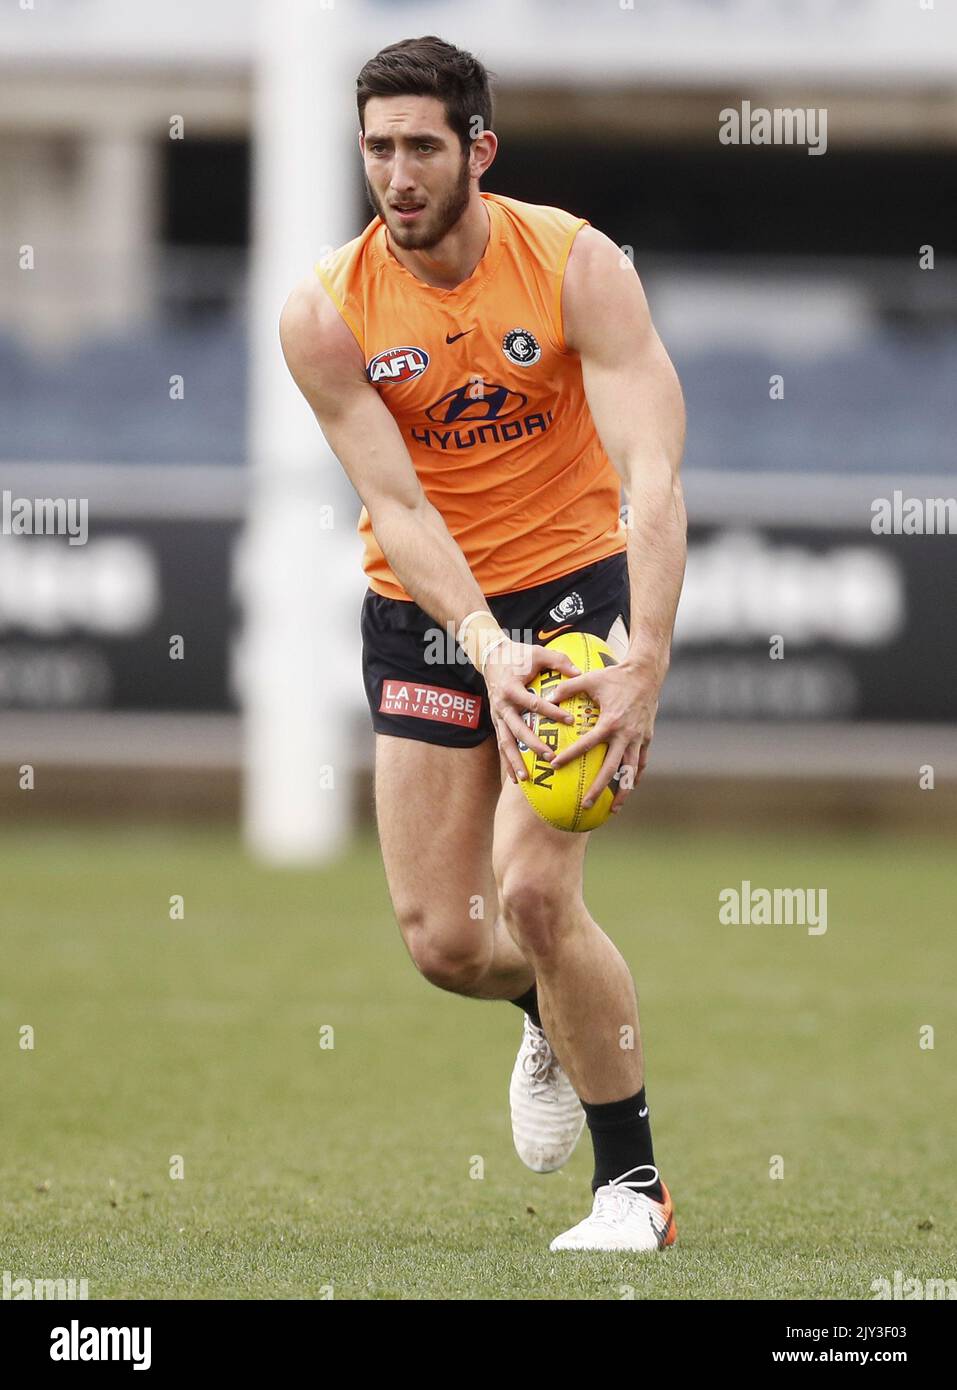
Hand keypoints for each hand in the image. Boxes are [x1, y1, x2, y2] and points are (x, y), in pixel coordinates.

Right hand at [482, 640, 580, 786]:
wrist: (491, 656)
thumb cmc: (519, 655)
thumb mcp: (539, 653)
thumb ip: (559, 661)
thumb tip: (580, 673)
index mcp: (512, 688)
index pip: (534, 704)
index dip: (552, 712)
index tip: (570, 721)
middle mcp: (502, 705)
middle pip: (518, 729)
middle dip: (533, 745)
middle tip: (550, 756)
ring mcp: (497, 715)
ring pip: (505, 742)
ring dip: (515, 761)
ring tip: (525, 778)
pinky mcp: (497, 722)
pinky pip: (502, 744)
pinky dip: (507, 761)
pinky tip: (516, 778)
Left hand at [547, 660, 659, 812]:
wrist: (647, 673)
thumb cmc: (616, 675)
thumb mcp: (590, 678)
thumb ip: (568, 688)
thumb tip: (547, 697)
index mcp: (610, 722)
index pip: (587, 744)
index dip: (569, 755)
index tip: (554, 765)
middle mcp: (626, 735)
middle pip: (611, 769)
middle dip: (598, 788)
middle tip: (585, 804)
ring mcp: (638, 738)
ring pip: (631, 772)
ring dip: (622, 791)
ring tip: (613, 809)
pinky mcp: (647, 738)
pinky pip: (641, 762)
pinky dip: (635, 777)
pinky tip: (628, 788)